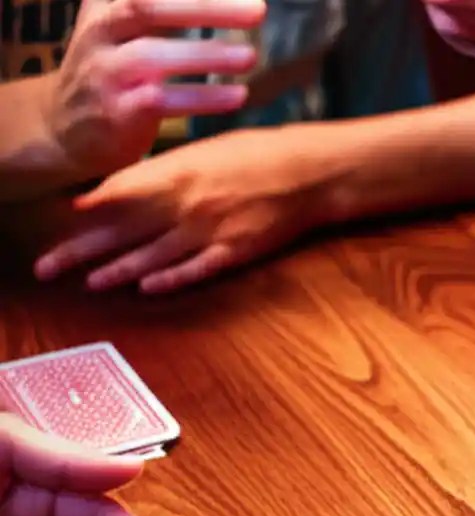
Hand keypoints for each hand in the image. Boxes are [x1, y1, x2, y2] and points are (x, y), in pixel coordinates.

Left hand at [35, 128, 324, 293]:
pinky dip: (169, 280)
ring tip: (90, 283)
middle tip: (49, 267)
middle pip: (124, 230)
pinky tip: (146, 289)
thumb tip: (131, 188)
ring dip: (117, 271)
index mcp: (177, 172)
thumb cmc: (258, 154)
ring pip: (153, 255)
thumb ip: (168, 172)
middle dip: (82, 249)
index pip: (119, 193)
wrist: (310, 172)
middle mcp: (186, 203)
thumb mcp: (206, 152)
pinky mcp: (234, 252)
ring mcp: (210, 231)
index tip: (65, 218)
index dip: (90, 207)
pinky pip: (195, 270)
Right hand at [44, 0, 264, 179]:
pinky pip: (160, 102)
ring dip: (207, 55)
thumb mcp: (122, 28)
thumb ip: (158, 8)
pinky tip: (237, 95)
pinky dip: (202, 98)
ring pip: (153, 56)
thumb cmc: (112, 71)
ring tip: (250, 56)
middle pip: (147, 7)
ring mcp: (104, 74)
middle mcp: (100, 33)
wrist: (64, 130)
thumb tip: (223, 2)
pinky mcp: (115, 113)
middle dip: (205, 7)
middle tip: (258, 11)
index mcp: (106, 6)